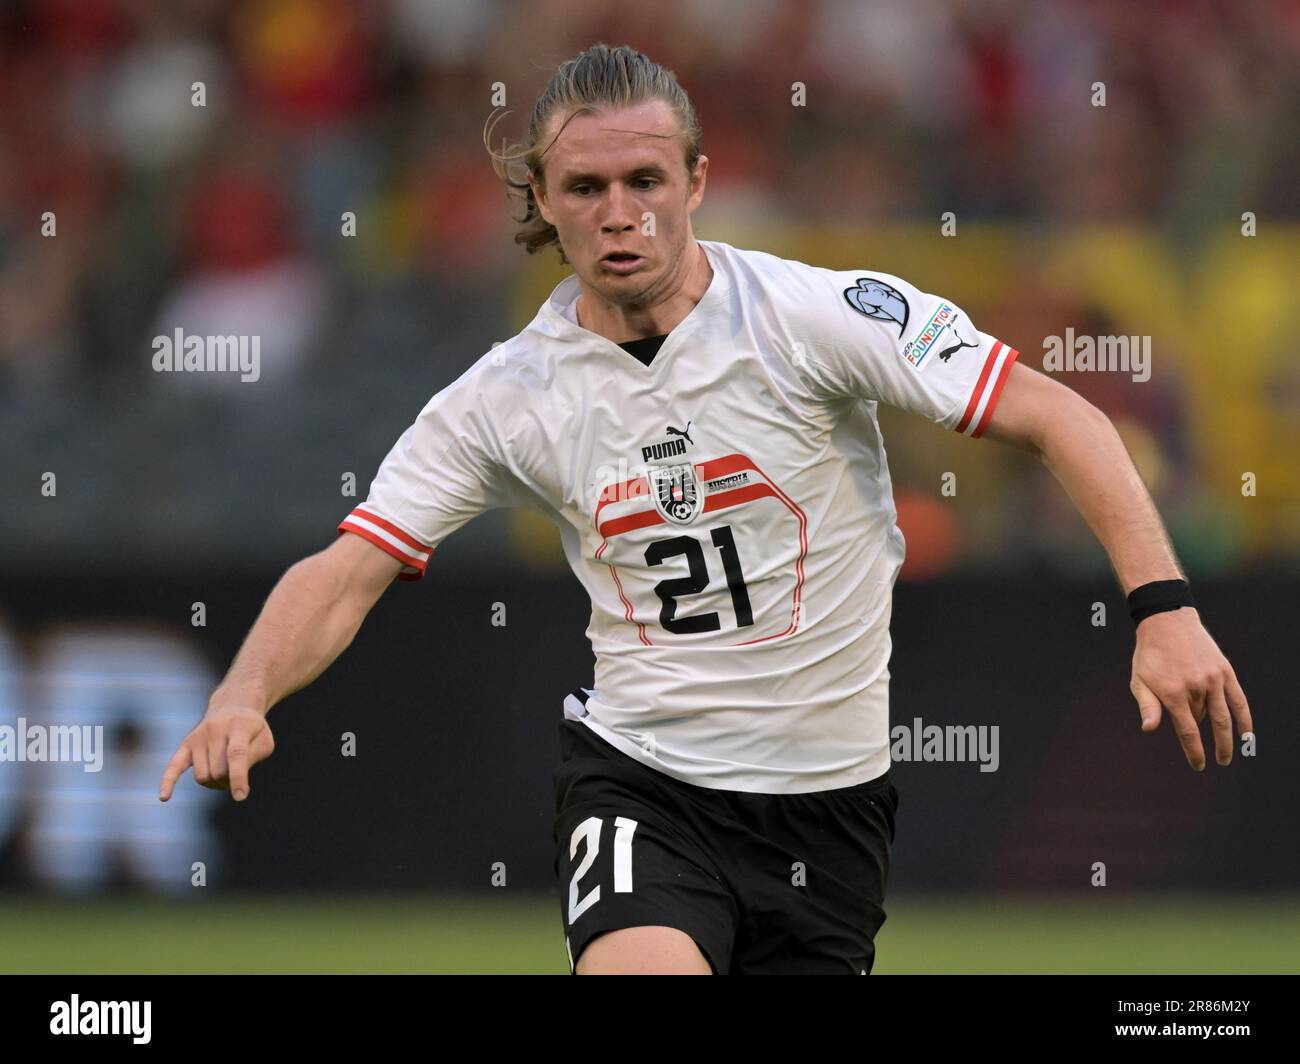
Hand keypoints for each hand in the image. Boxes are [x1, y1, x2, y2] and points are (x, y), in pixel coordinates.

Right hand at [159, 702, 274, 801]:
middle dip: (229, 781)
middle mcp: (215, 729)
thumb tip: (235, 780)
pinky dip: (168, 782)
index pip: (236, 754)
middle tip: (236, 774)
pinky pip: (173, 767)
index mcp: (239, 726)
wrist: (233, 706)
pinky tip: (164, 797)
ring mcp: (198, 736)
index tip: (240, 796)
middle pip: (218, 771)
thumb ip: (253, 758)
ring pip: (202, 776)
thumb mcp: (264, 741)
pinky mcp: (186, 745)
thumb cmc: (253, 729)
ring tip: (224, 774)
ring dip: (214, 784)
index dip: (238, 777)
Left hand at [1130, 608, 1251, 769]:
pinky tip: (1247, 735)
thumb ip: (1147, 706)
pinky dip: (1244, 719)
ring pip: (1221, 714)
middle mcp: (1195, 687)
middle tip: (1215, 761)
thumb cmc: (1149, 655)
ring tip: (1226, 753)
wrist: (1166, 623)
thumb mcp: (1139, 680)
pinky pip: (1238, 699)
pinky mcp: (1224, 671)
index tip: (1198, 765)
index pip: (1187, 730)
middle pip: (1205, 722)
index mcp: (1172, 692)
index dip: (1194, 751)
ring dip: (1226, 736)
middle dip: (1212, 746)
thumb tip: (1149, 729)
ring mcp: (1212, 678)